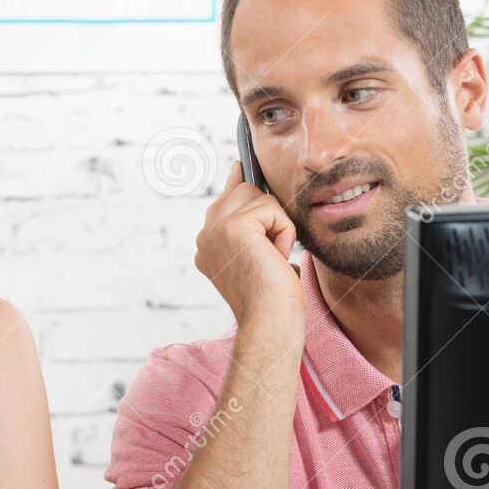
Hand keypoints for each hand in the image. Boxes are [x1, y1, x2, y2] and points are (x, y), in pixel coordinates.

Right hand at [194, 161, 304, 330]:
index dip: (237, 183)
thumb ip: (250, 221)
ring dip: (277, 225)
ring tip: (272, 257)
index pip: (224, 198)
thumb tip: (244, 178)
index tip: (241, 165)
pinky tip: (276, 258)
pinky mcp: (233, 226)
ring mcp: (214, 230)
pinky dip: (283, 233)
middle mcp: (204, 236)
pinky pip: (272, 209)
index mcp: (206, 244)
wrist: (270, 323)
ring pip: (257, 196)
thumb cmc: (272, 298)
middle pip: (242, 191)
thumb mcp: (258, 253)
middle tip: (270, 252)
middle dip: (266, 214)